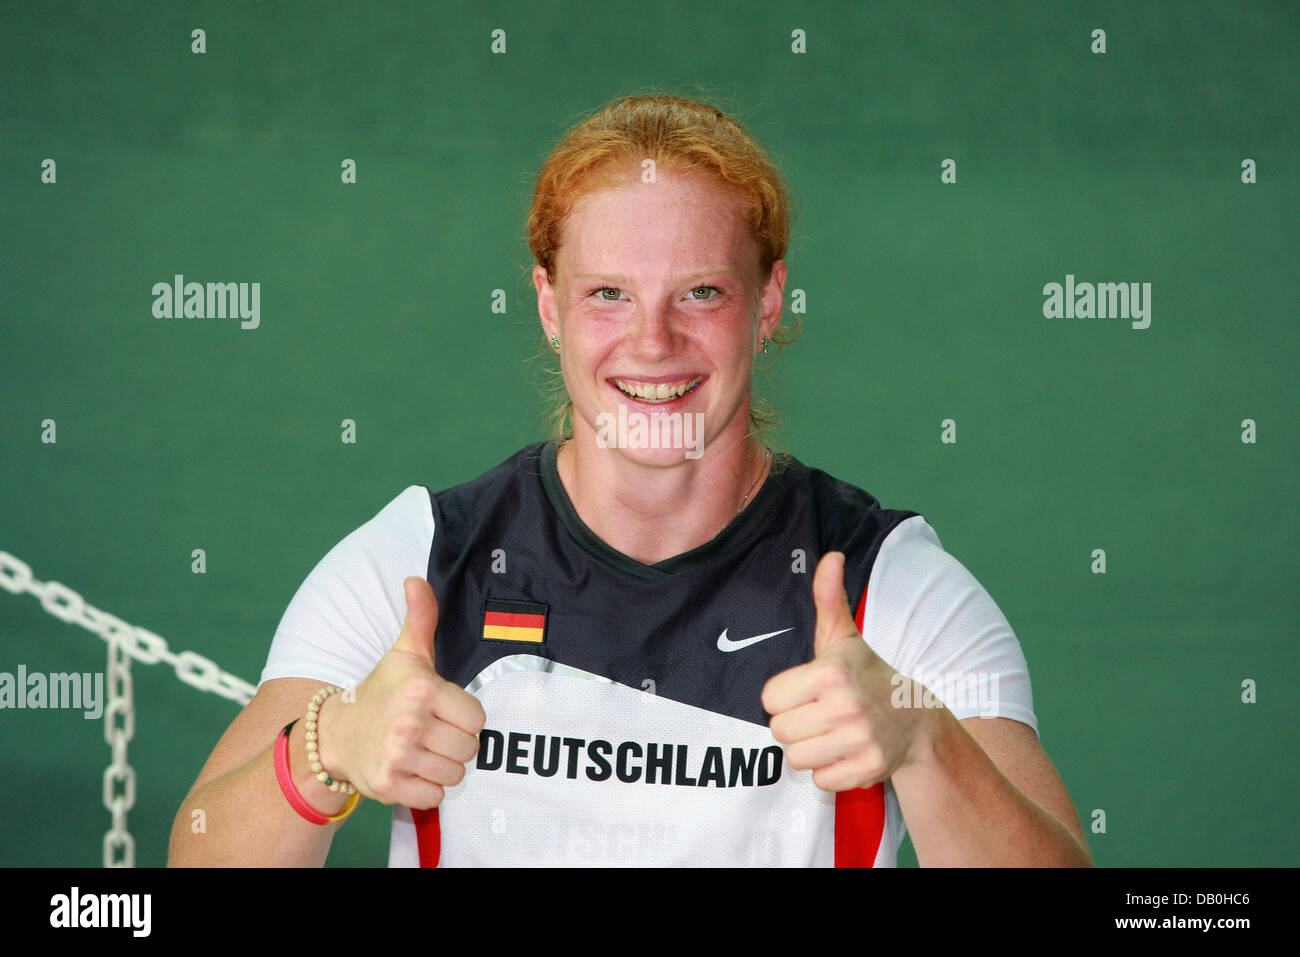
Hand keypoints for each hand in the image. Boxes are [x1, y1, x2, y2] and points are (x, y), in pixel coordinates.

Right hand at [316, 577, 485, 808]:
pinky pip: (435, 796)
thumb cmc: (380, 692)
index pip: (477, 718)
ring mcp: (399, 757)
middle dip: (456, 744)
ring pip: (455, 774)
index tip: (445, 713)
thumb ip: (421, 617)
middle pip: (470, 749)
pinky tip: (413, 770)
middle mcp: (410, 723)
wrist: (334, 734)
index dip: (464, 717)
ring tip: (423, 751)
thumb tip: (416, 579)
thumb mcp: (404, 653)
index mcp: (422, 689)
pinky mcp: (389, 786)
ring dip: (444, 767)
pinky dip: (428, 789)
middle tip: (434, 734)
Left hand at [761, 551, 928, 790]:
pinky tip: (845, 751)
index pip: (769, 699)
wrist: (917, 720)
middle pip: (779, 731)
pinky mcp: (868, 770)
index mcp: (831, 672)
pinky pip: (819, 781)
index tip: (806, 690)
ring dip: (809, 749)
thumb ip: (829, 598)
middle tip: (819, 713)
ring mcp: (859, 740)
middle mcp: (845, 706)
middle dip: (795, 725)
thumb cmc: (867, 674)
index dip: (783, 696)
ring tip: (831, 732)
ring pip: (796, 759)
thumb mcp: (844, 636)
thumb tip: (830, 556)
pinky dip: (828, 771)